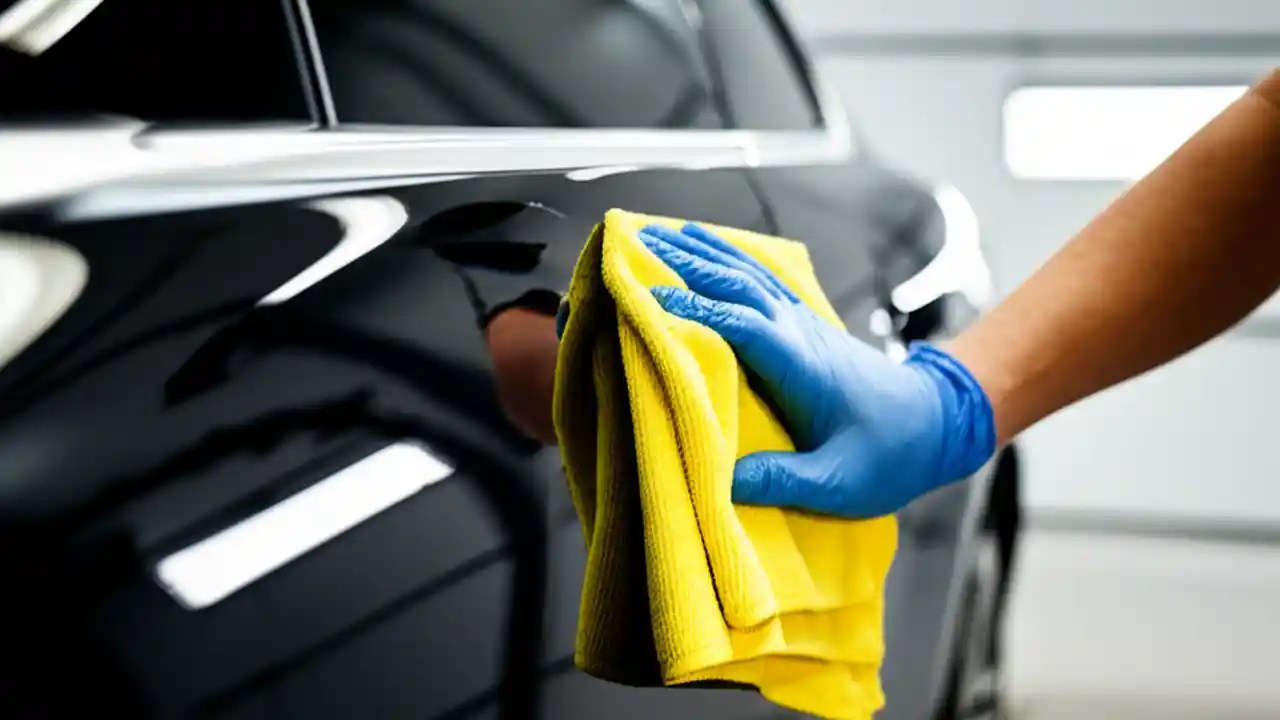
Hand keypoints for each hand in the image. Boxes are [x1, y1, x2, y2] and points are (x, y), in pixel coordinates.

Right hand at [641, 223, 994, 517]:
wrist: (938, 421)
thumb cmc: (891, 454)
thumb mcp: (840, 483)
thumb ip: (783, 482)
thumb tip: (722, 482)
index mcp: (803, 365)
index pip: (740, 326)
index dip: (692, 311)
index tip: (644, 299)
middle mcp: (800, 333)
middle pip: (736, 284)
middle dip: (683, 261)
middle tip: (633, 241)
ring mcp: (803, 324)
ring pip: (746, 274)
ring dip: (700, 251)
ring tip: (655, 232)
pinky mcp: (804, 326)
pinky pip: (759, 281)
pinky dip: (726, 259)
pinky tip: (704, 247)